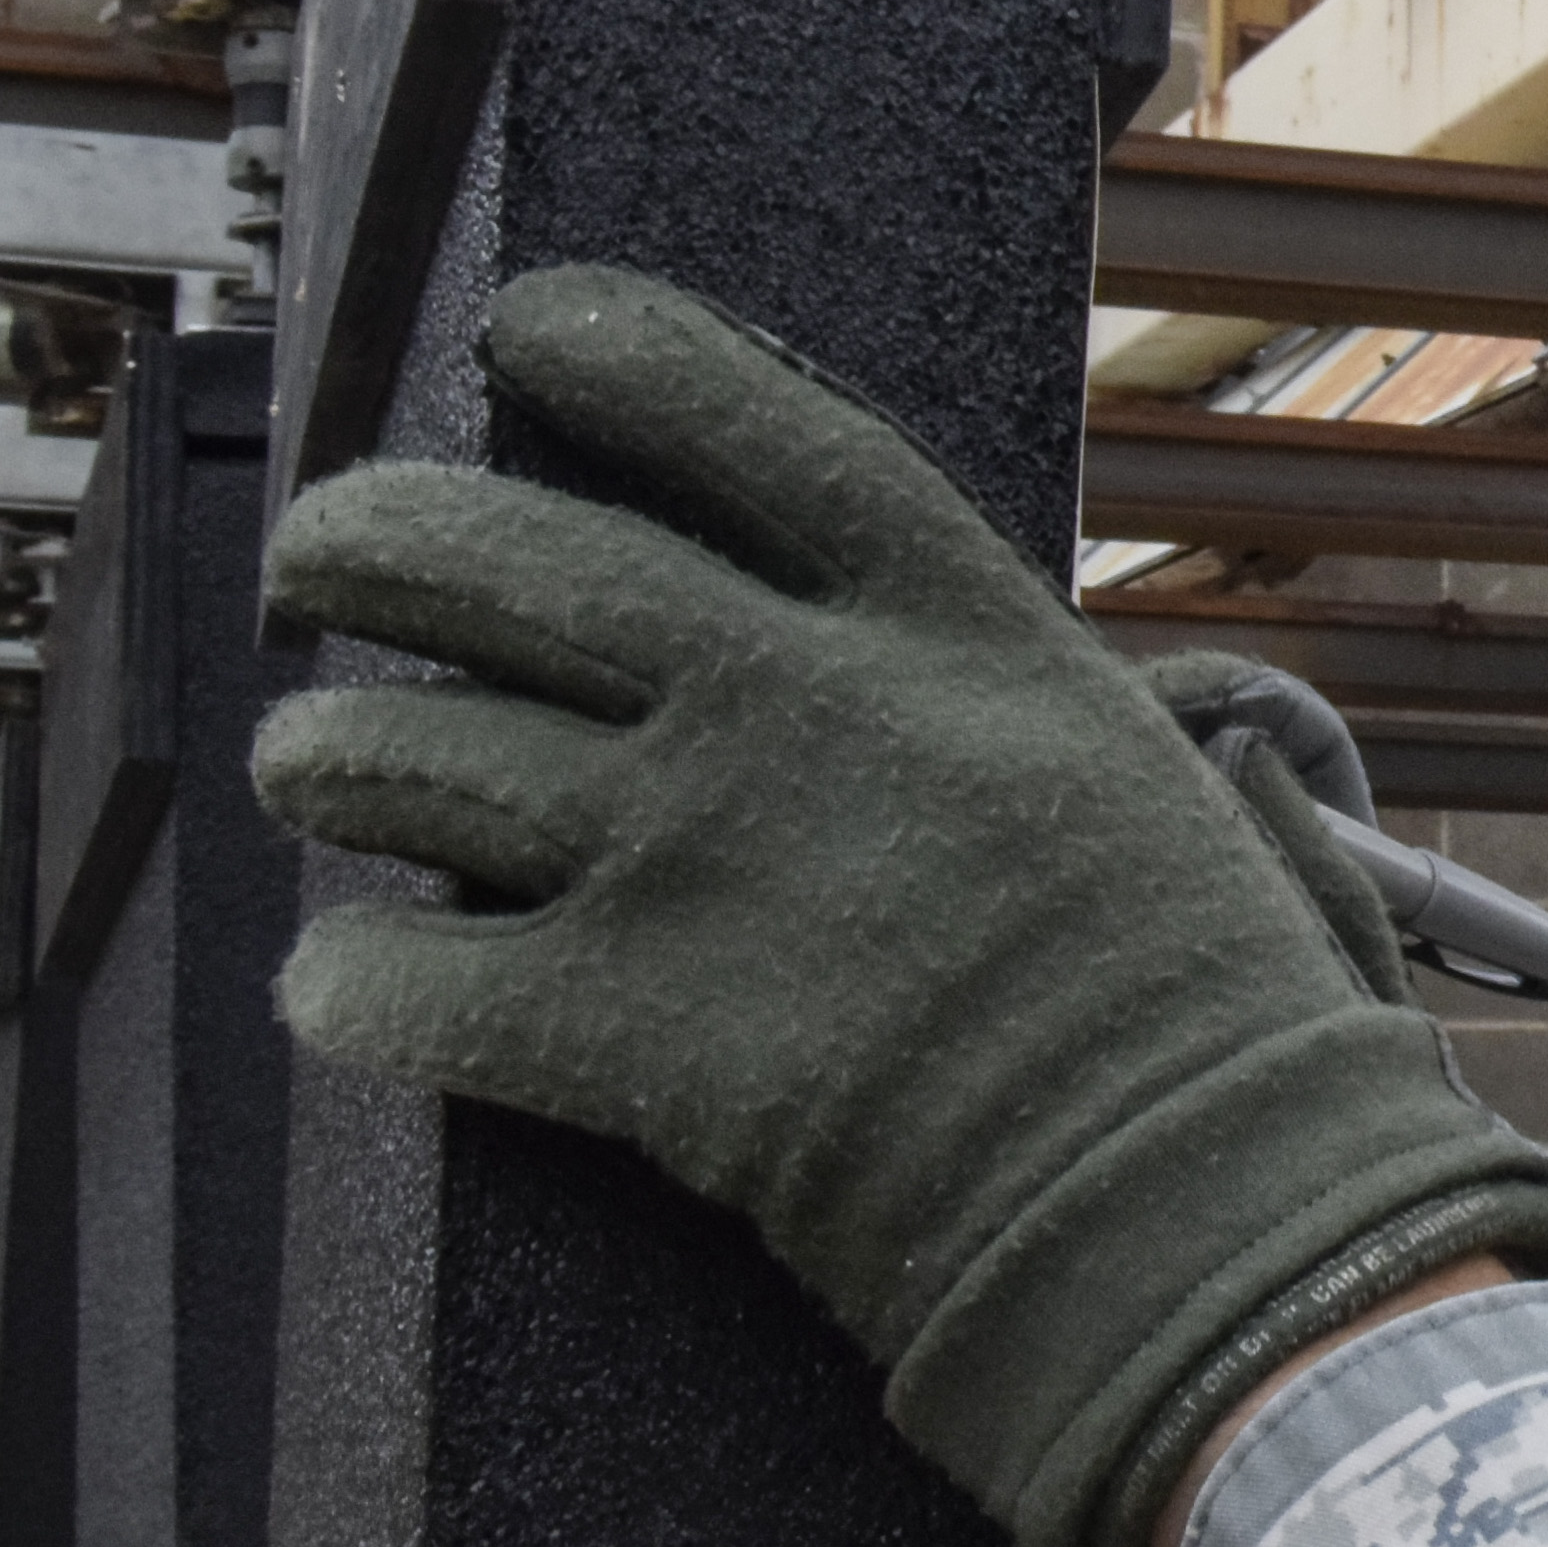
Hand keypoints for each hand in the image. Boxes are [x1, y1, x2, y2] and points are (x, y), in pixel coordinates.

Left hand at [252, 264, 1547, 1546]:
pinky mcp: (635, 1030)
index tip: (530, 333)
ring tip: (317, 766)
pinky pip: (405, 979)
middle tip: (322, 554)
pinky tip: (346, 981)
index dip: (620, 354)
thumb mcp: (1187, 804)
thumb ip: (1115, 729)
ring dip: (332, 757)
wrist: (1199, 1213)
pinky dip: (352, 982)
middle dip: (372, 536)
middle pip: (516, 562)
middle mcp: (811, 708)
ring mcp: (705, 860)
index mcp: (965, 633)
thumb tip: (1162, 725)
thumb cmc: (1230, 1027)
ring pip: (413, 756)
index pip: (753, 426)